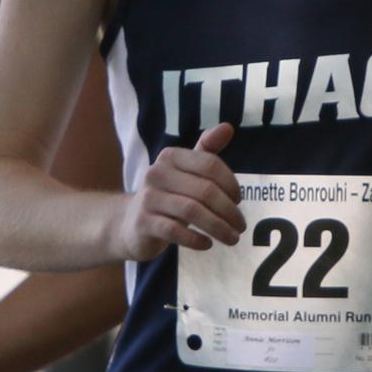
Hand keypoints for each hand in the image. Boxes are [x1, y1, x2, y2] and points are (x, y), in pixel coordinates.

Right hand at [109, 122, 243, 262]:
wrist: (131, 223)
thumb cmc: (168, 195)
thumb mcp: (186, 172)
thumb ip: (207, 151)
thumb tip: (228, 127)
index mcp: (171, 156)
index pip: (210, 164)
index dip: (231, 183)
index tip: (239, 200)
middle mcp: (157, 173)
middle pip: (205, 190)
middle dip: (229, 211)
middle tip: (241, 225)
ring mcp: (148, 198)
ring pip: (192, 211)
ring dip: (218, 227)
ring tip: (232, 238)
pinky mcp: (143, 222)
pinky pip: (175, 231)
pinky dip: (196, 239)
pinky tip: (208, 244)